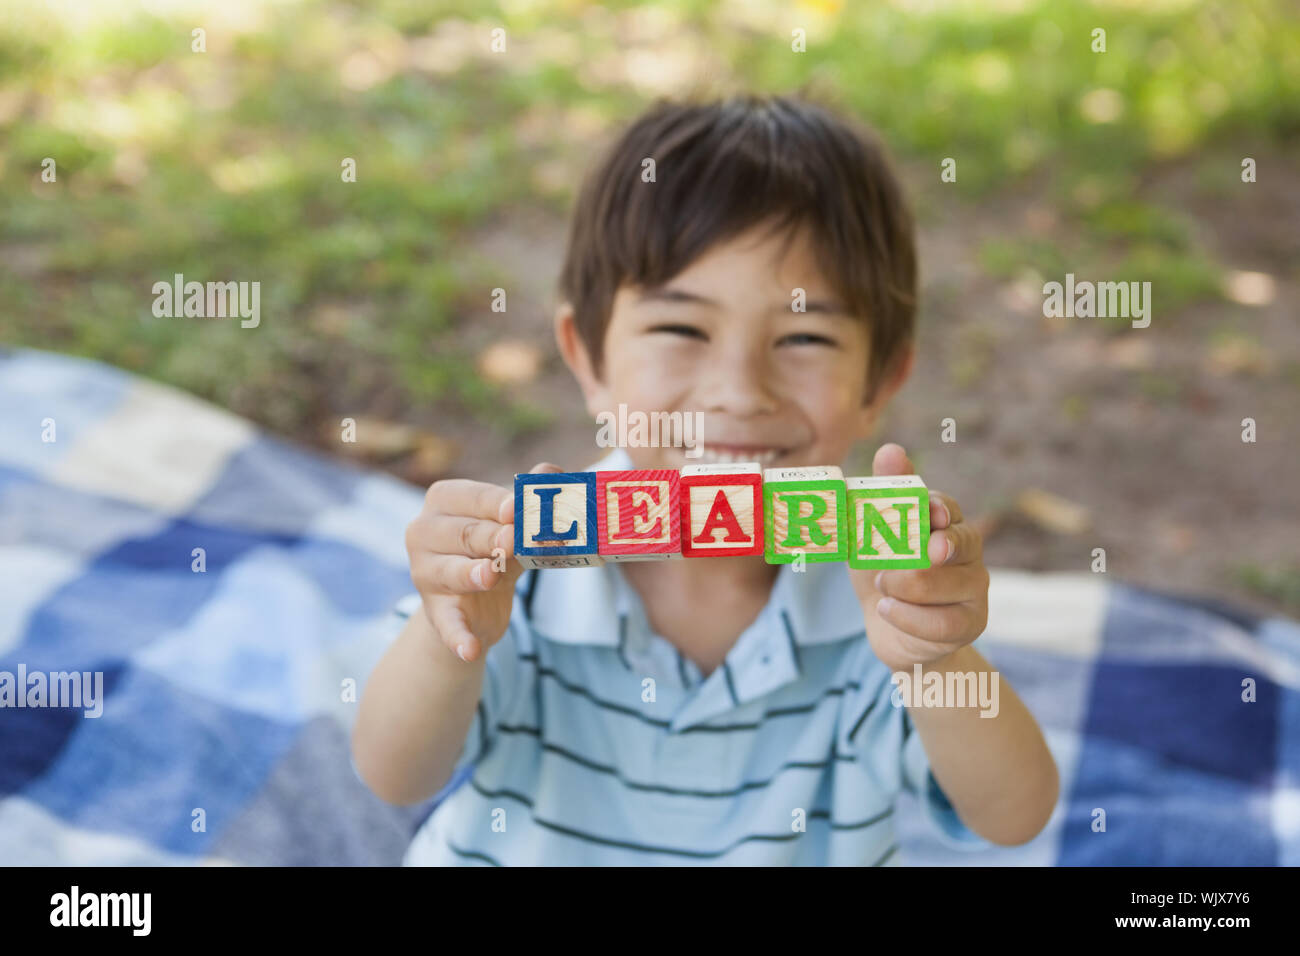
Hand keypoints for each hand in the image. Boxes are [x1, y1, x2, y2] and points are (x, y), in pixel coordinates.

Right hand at [405, 462, 563, 662]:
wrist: (476, 604)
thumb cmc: (496, 548)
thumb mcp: (515, 524)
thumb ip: (532, 497)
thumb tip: (551, 471)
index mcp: (443, 501)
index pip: (470, 497)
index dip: (495, 503)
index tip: (517, 507)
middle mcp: (424, 533)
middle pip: (462, 533)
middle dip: (490, 536)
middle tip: (515, 540)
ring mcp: (425, 574)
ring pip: (450, 572)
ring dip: (471, 574)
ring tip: (490, 575)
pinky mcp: (436, 613)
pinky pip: (446, 625)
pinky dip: (458, 638)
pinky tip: (471, 650)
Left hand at [848, 443, 989, 671]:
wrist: (888, 626)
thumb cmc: (882, 570)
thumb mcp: (871, 533)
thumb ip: (883, 492)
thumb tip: (891, 450)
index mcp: (945, 522)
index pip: (947, 507)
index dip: (939, 508)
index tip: (931, 512)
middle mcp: (968, 552)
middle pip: (959, 543)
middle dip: (940, 546)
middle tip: (925, 551)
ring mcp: (974, 588)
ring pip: (944, 585)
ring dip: (903, 587)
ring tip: (883, 587)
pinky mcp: (970, 624)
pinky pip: (940, 623)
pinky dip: (907, 617)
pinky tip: (886, 609)